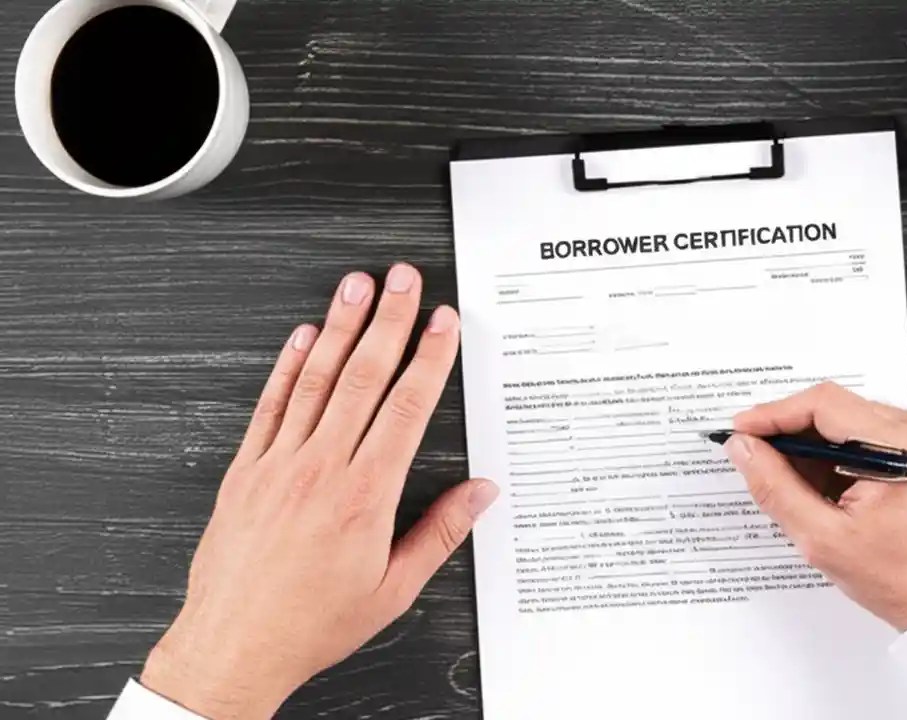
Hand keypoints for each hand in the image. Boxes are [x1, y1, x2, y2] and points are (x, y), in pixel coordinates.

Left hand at [140, 264, 497, 718]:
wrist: (236, 645)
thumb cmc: (311, 622)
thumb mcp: (394, 588)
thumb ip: (441, 532)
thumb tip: (480, 494)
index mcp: (365, 495)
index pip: (406, 406)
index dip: (429, 356)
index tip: (442, 323)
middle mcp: (321, 469)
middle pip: (364, 377)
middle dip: (389, 320)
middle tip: (403, 280)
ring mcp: (279, 464)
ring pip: (316, 379)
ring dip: (340, 327)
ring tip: (356, 287)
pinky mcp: (247, 470)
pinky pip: (270, 405)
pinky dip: (287, 366)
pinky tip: (303, 337)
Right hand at [723, 382, 906, 630]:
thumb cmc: (905, 581)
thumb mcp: (823, 538)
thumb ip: (776, 487)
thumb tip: (745, 449)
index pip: (826, 404)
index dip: (776, 414)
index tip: (745, 429)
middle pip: (839, 409)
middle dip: (795, 434)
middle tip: (761, 460)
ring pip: (853, 420)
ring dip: (819, 446)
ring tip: (802, 486)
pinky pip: (873, 434)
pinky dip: (844, 454)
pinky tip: (831, 487)